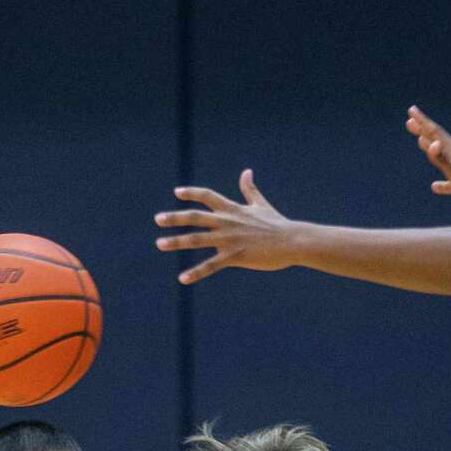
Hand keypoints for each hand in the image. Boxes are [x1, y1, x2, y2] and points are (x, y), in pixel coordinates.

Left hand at [155, 169, 295, 284]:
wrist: (292, 241)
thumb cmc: (277, 224)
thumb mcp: (261, 204)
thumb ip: (249, 189)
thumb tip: (247, 171)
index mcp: (232, 209)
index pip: (207, 196)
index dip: (192, 193)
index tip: (177, 192)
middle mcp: (227, 222)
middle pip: (195, 217)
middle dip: (175, 217)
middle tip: (158, 219)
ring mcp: (229, 239)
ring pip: (197, 239)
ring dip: (177, 242)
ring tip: (160, 244)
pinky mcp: (235, 256)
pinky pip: (211, 265)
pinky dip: (196, 273)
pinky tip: (183, 278)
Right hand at [406, 105, 450, 222]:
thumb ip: (442, 158)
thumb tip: (431, 142)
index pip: (435, 133)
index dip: (422, 122)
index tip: (411, 110)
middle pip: (438, 140)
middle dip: (424, 129)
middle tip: (410, 120)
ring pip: (443, 157)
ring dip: (431, 149)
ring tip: (422, 143)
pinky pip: (450, 182)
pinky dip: (441, 183)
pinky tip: (435, 186)